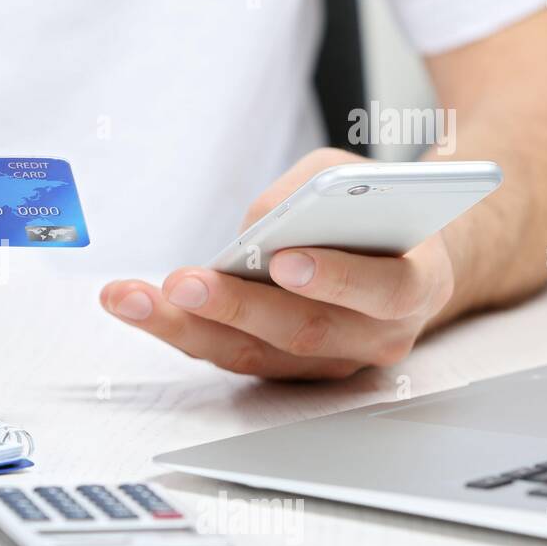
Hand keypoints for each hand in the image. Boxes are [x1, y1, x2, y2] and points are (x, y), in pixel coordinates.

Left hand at [100, 148, 457, 378]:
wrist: (397, 260)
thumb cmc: (372, 209)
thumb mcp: (351, 176)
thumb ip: (312, 191)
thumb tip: (256, 228)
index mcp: (415, 286)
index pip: (384, 291)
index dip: (336, 279)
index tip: (284, 261)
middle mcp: (377, 337)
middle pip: (304, 331)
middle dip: (236, 306)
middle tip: (184, 282)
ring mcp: (329, 362)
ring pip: (254, 354)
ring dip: (186, 326)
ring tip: (131, 297)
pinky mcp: (284, 369)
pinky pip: (228, 354)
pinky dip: (181, 329)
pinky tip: (136, 304)